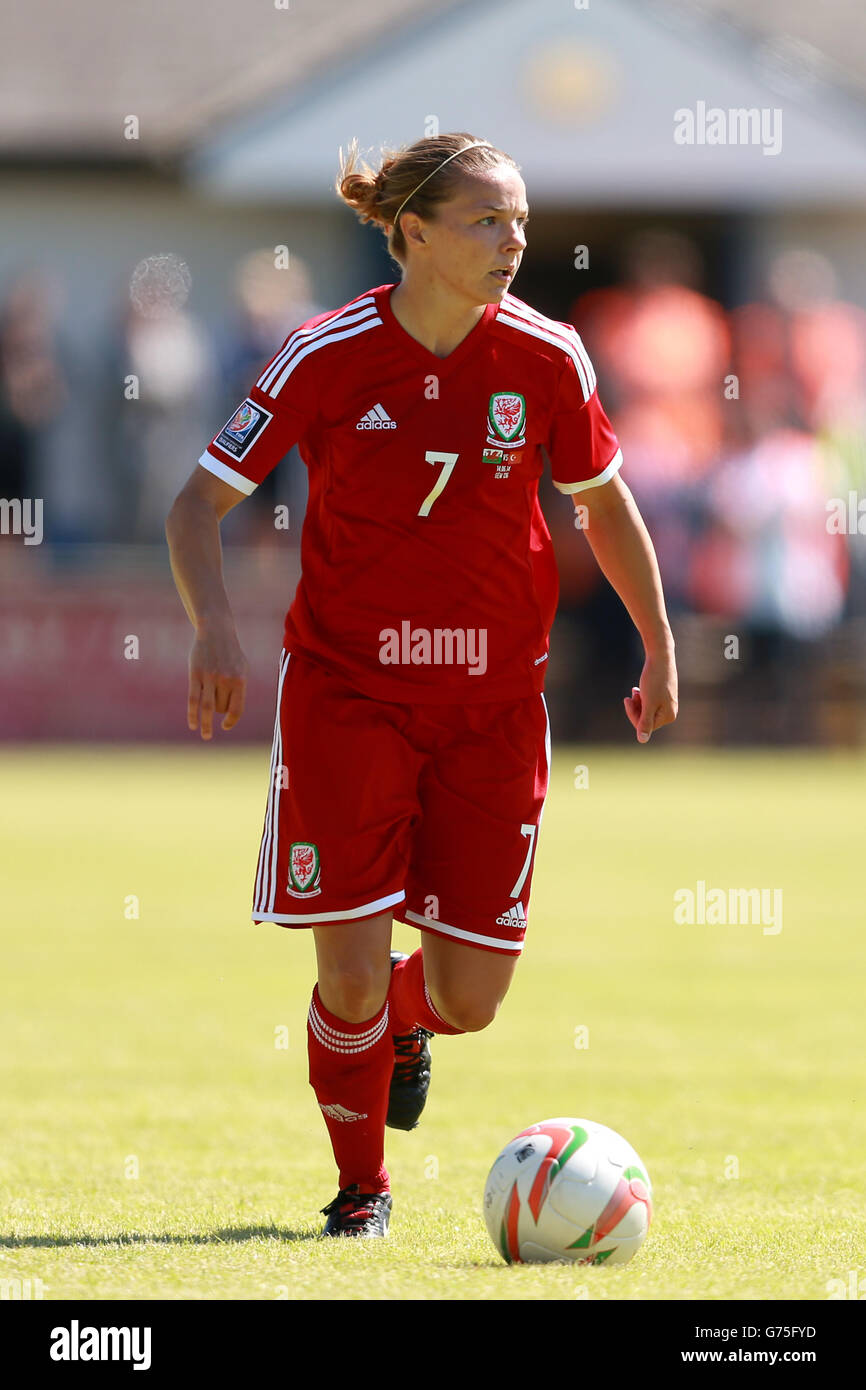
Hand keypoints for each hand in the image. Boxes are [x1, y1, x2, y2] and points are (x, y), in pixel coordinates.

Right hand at [187, 624, 247, 739]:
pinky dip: (192, 715)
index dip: (232, 721)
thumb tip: (233, 713)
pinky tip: (193, 725)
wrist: (215, 630)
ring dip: (206, 724)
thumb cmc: (230, 652)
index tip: (226, 726)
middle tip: (216, 709)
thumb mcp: (242, 668)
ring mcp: (209, 677)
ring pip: (208, 708)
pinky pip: (193, 700)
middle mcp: (225, 680)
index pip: (237, 709)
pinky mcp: (195, 675)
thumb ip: (239, 689)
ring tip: (206, 735)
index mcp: (240, 680)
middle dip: (219, 712)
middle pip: (221, 708)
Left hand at [624, 648, 677, 743]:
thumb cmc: (654, 680)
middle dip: (635, 708)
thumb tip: (642, 741)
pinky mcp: (664, 695)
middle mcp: (670, 712)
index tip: (627, 700)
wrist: (660, 657)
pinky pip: (649, 702)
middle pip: (646, 719)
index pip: (645, 726)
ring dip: (637, 702)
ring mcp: (668, 704)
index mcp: (668, 717)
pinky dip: (642, 697)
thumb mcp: (648, 703)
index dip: (633, 714)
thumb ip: (644, 722)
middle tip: (630, 695)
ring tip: (635, 690)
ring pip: (646, 710)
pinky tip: (637, 689)